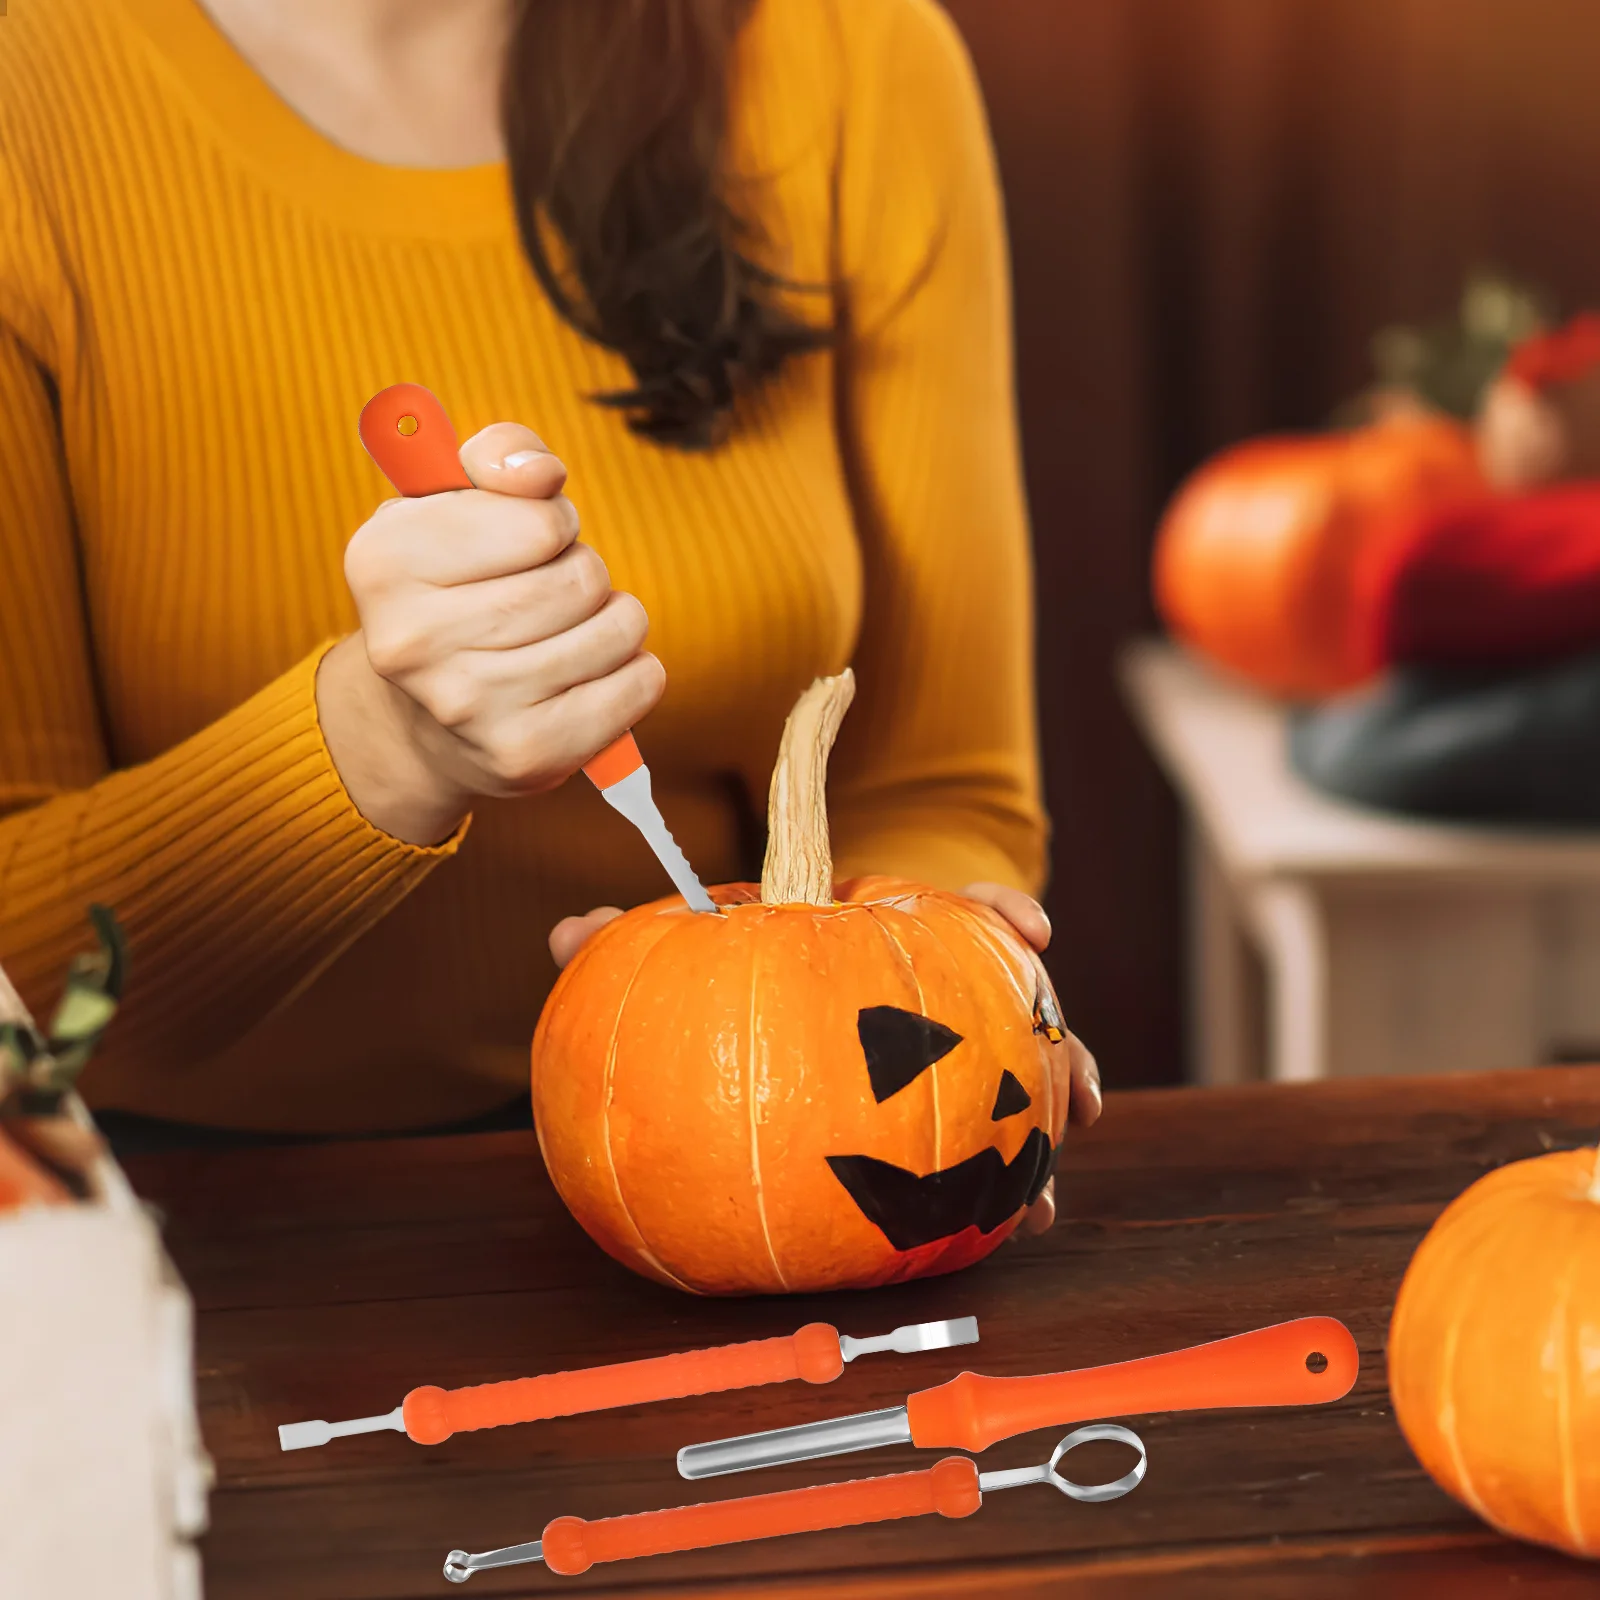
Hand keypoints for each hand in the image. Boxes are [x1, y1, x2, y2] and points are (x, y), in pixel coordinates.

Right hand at [317, 424, 665, 844]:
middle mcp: (412, 641)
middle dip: (583, 572)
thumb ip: (500, 456)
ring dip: (614, 619)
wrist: (425, 727)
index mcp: (383, 562)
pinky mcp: (525, 755)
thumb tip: (537, 473)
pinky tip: (594, 675)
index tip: (526, 542)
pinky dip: (636, 671)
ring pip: (618, 627)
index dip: (551, 521)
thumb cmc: (454, 593)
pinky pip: (638, 683)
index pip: (539, 519)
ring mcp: (469, 707)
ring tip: (570, 632)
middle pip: (582, 576)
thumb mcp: (452, 507)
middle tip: (547, 593)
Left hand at [550, 881, 1101, 1240]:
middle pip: (1001, 1000)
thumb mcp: (673, 966)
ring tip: (1058, 1166)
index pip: (943, 907)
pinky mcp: (929, 1127)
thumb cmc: (710, 985)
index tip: (1029, 928)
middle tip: (1073, 1077)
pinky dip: (1006, 1182)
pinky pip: (978, 1151)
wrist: (726, 1048)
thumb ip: (625, 946)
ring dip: (1045, 1118)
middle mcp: (917, 994)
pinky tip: (1020, 1222)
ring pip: (1009, 1079)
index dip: (993, 911)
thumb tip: (565, 935)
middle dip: (1050, 1034)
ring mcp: (932, 1061)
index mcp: (865, 936)